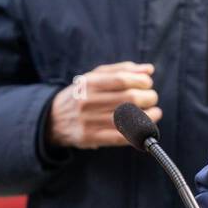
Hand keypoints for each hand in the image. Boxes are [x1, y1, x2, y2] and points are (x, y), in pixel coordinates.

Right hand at [45, 61, 160, 148]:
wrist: (52, 119)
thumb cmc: (82, 94)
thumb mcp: (96, 76)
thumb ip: (122, 70)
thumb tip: (149, 70)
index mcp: (89, 83)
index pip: (122, 80)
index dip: (141, 81)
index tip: (148, 84)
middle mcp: (88, 102)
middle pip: (128, 99)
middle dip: (148, 98)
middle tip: (152, 98)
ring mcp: (88, 121)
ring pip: (127, 120)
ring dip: (148, 116)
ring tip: (154, 113)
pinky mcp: (90, 138)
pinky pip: (119, 138)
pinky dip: (137, 134)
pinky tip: (146, 129)